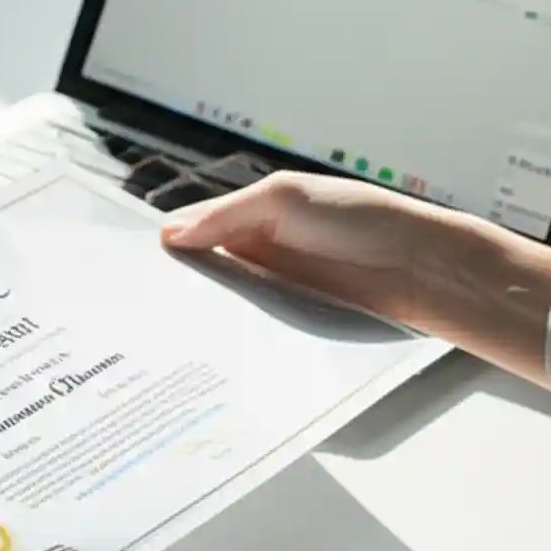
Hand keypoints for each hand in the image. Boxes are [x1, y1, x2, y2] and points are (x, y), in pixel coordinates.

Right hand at [160, 170, 550, 387]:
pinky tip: (205, 351)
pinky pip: (246, 327)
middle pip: (199, 270)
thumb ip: (226, 213)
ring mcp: (269, 286)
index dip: (163, 249)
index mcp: (248, 212)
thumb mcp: (286, 199)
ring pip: (218, 303)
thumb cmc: (360, 220)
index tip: (130, 274)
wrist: (420, 269)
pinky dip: (227, 336)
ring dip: (197, 316)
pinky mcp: (286, 319)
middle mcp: (253, 249)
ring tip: (160, 339)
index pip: (190, 230)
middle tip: (137, 314)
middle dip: (173, 287)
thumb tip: (167, 233)